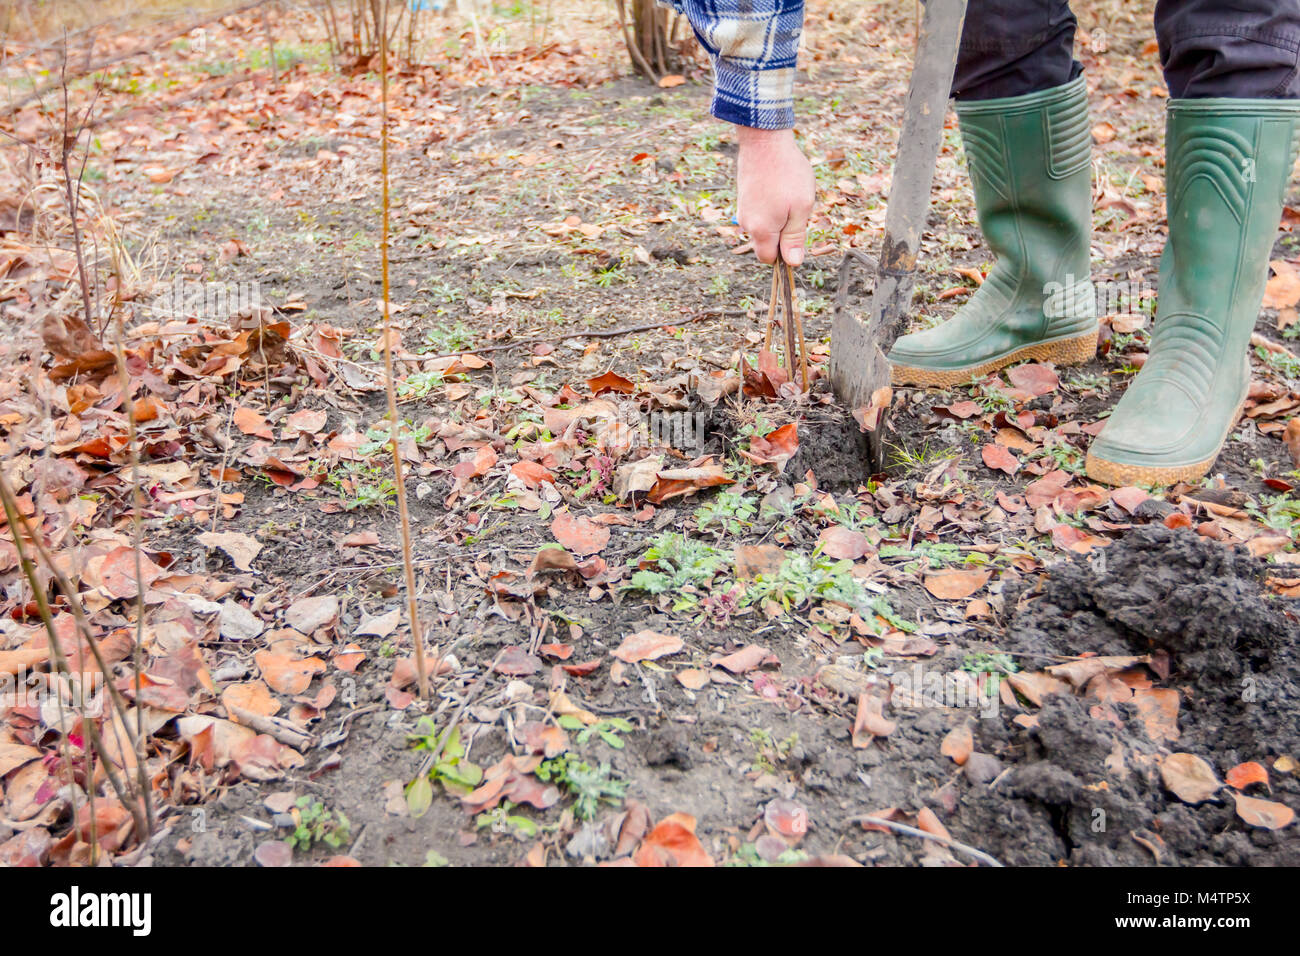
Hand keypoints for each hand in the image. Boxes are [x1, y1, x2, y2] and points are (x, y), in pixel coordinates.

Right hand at [736, 127, 814, 265]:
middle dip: (781, 235)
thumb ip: (795, 237)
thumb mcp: (800, 207)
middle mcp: (747, 224)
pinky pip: (758, 212)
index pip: (769, 259)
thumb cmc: (787, 173)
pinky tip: (779, 186)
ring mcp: (743, 209)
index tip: (797, 237)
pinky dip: (770, 206)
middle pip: (764, 243)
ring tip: (788, 194)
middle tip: (796, 210)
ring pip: (762, 226)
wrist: (763, 140)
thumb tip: (792, 263)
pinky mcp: (744, 197)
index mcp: (761, 231)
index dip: (784, 254)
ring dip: (777, 218)